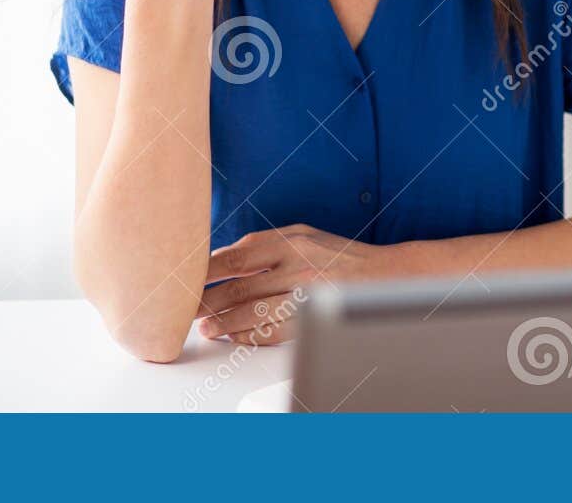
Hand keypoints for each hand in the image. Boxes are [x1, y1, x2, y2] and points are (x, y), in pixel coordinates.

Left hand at [196, 224, 404, 345]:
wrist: (386, 275)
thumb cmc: (338, 255)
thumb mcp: (303, 234)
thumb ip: (264, 244)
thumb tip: (222, 258)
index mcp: (289, 240)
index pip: (235, 258)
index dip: (206, 273)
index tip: (186, 282)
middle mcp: (297, 265)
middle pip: (239, 287)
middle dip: (208, 301)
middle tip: (185, 310)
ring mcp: (306, 294)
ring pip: (253, 313)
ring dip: (224, 323)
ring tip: (206, 328)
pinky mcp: (315, 318)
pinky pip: (275, 332)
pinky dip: (251, 337)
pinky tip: (235, 338)